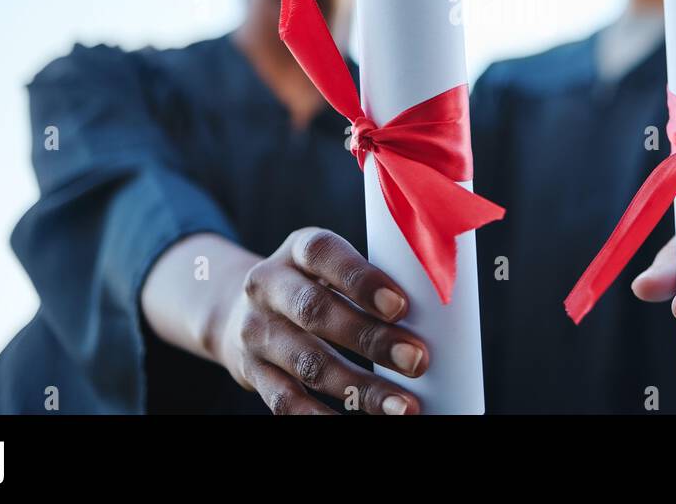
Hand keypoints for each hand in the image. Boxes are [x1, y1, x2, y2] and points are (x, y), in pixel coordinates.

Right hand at [216, 227, 428, 414]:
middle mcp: (268, 285)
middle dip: (371, 339)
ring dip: (359, 388)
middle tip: (418, 360)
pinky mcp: (252, 372)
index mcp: (297, 249)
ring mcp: (256, 331)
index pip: (323, 254)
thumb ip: (367, 282)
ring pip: (308, 363)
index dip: (361, 279)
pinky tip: (356, 425)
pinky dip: (321, 417)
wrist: (240, 312)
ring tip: (402, 406)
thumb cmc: (313, 286)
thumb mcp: (330, 267)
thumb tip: (434, 319)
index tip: (401, 306)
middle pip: (316, 312)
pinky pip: (285, 401)